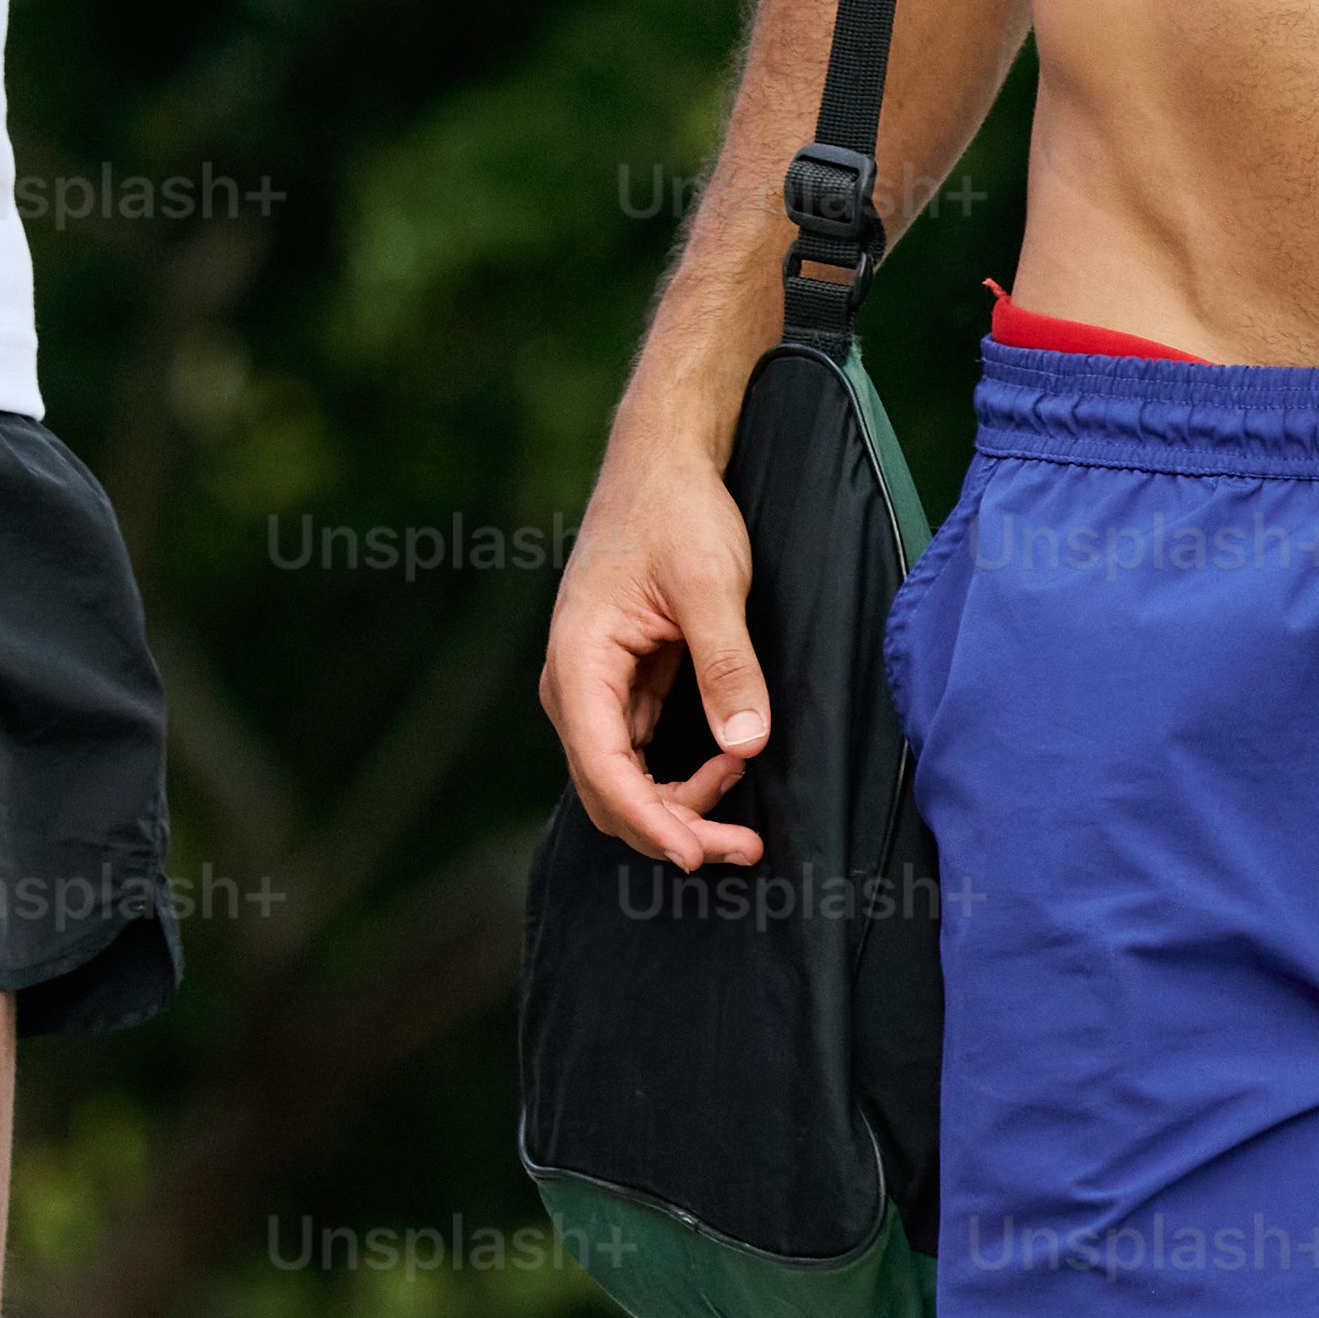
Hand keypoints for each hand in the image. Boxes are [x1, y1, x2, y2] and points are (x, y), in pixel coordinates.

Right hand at [539, 435, 770, 867]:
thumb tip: (746, 744)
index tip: (698, 853)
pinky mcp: (620, 686)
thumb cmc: (676, 512)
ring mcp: (594, 688)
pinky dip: (681, 775)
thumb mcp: (711, 583)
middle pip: (608, 789)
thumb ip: (726, 664)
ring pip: (623, 780)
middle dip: (671, 828)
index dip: (650, 820)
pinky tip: (728, 762)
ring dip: (679, 805)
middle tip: (744, 849)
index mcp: (578, 659)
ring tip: (744, 788)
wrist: (661, 464)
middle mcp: (572, 683)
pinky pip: (640, 755)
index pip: (604, 767)